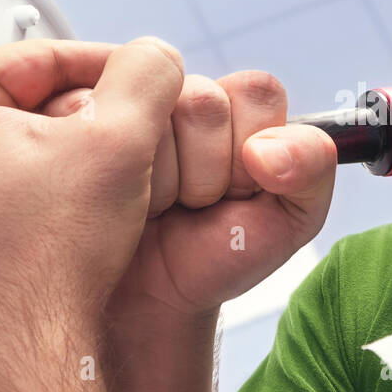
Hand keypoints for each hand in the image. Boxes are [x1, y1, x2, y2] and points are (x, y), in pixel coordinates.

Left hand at [0, 36, 335, 340]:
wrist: (31, 356)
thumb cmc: (43, 265)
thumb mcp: (116, 141)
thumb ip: (145, 75)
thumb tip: (156, 56)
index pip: (41, 56)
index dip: (113, 66)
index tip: (155, 80)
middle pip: (42, 99)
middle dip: (103, 115)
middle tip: (143, 135)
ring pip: (45, 142)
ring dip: (95, 151)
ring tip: (126, 178)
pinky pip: (36, 183)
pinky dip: (75, 186)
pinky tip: (104, 210)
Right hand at [37, 67, 337, 336]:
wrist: (154, 299)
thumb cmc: (221, 253)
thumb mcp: (289, 220)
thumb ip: (310, 169)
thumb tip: (268, 148)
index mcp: (241, 107)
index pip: (256, 91)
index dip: (250, 149)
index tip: (240, 190)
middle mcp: (185, 97)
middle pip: (201, 102)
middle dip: (203, 173)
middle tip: (195, 205)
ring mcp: (132, 108)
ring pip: (148, 115)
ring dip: (156, 182)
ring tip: (158, 208)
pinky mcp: (81, 125)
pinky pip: (94, 126)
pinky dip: (109, 180)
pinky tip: (118, 204)